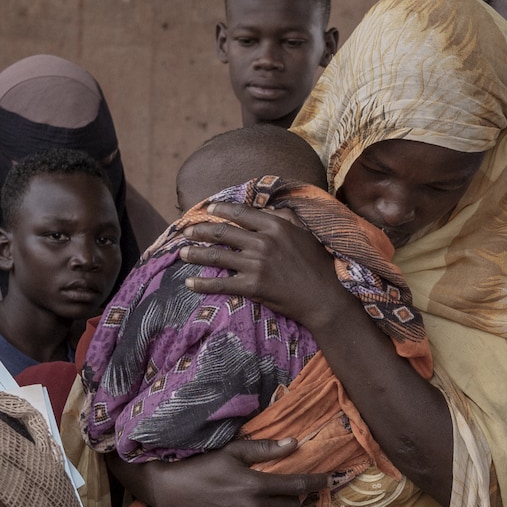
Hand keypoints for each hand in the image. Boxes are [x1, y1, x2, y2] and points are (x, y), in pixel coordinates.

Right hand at [137, 439, 324, 506]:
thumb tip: (295, 444)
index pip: (298, 486)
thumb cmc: (204, 467)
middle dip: (292, 496)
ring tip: (266, 502)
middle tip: (280, 487)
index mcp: (255, 485)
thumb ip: (266, 450)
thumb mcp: (233, 452)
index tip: (330, 479)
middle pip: (292, 506)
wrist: (173, 492)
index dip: (317, 482)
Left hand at [175, 203, 347, 333]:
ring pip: (216, 256)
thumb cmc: (317, 265)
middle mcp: (263, 241)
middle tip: (185, 231)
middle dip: (199, 230)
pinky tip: (189, 283)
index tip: (207, 208)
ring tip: (181, 253)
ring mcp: (256, 264)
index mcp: (275, 225)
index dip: (220, 209)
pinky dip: (202, 284)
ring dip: (194, 254)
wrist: (324, 298)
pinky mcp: (252, 286)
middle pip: (222, 232)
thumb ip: (286, 218)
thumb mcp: (305, 234)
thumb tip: (270, 208)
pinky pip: (221, 284)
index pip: (240, 212)